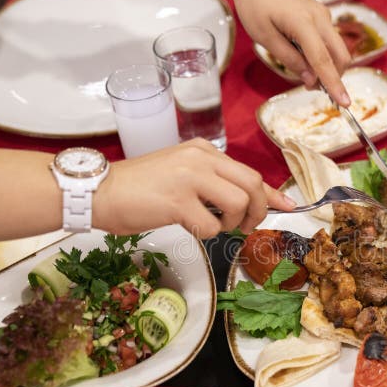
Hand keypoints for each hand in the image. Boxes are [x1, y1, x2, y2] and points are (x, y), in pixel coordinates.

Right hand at [94, 139, 294, 238]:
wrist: (97, 191)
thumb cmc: (138, 189)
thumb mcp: (180, 176)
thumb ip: (211, 184)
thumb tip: (245, 205)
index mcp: (203, 152)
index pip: (249, 172)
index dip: (272, 193)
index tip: (289, 206)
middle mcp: (200, 159)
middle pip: (253, 185)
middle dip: (259, 211)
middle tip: (246, 227)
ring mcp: (189, 178)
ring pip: (238, 204)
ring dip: (232, 224)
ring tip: (213, 226)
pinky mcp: (177, 201)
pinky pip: (211, 225)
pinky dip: (206, 234)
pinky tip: (188, 228)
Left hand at [213, 0, 351, 105]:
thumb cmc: (254, 4)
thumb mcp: (265, 37)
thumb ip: (289, 59)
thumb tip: (310, 79)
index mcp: (304, 23)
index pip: (323, 60)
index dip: (334, 84)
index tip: (345, 103)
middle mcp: (320, 17)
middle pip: (340, 56)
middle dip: (333, 77)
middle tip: (310, 88)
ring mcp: (323, 14)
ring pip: (338, 49)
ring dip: (328, 67)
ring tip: (304, 73)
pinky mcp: (321, 14)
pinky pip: (329, 40)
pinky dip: (323, 55)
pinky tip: (304, 57)